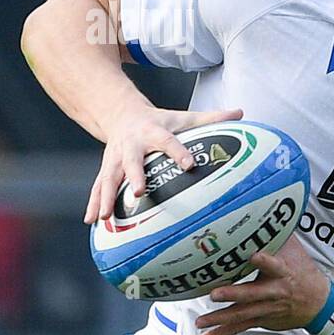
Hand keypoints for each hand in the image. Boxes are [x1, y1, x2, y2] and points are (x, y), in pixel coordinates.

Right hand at [85, 105, 245, 222]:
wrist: (122, 114)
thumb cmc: (160, 121)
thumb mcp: (184, 116)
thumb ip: (212, 118)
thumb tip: (242, 113)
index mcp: (153, 132)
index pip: (168, 141)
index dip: (179, 152)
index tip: (190, 164)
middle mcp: (131, 146)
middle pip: (131, 161)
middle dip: (133, 176)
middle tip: (138, 192)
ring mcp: (115, 158)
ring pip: (108, 178)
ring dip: (106, 197)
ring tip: (105, 218)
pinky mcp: (106, 168)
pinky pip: (98, 187)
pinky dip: (94, 203)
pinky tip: (92, 222)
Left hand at [196, 236, 331, 334]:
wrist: (319, 303)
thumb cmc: (303, 271)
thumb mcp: (295, 251)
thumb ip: (278, 232)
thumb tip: (265, 205)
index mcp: (283, 272)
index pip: (274, 265)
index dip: (265, 261)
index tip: (254, 255)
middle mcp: (275, 292)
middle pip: (253, 294)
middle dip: (234, 295)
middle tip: (214, 293)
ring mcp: (268, 309)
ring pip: (242, 315)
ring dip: (220, 318)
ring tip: (200, 321)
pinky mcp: (261, 320)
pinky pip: (240, 328)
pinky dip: (222, 333)